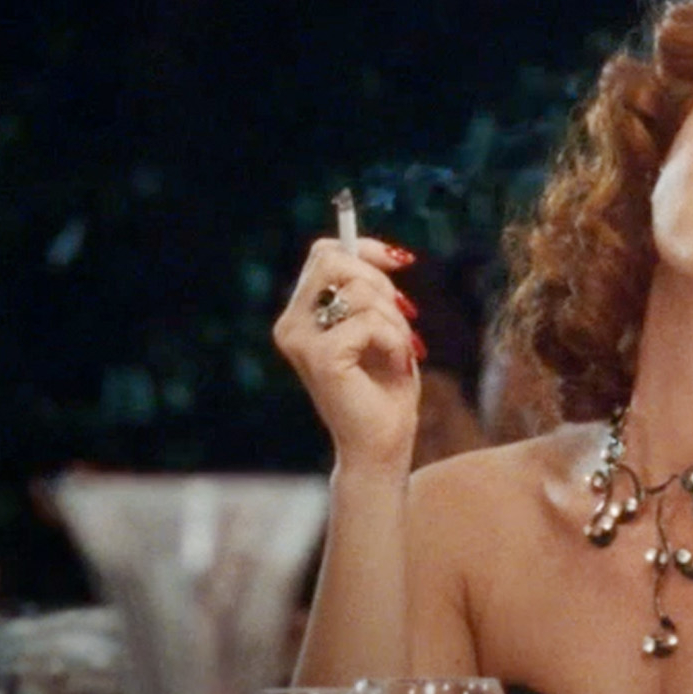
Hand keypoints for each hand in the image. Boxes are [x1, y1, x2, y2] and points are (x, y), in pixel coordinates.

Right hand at [273, 237, 425, 468]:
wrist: (382, 444)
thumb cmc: (385, 387)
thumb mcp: (381, 327)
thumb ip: (372, 293)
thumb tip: (392, 254)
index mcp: (300, 315)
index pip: (324, 254)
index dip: (365, 249)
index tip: (400, 262)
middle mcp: (291, 324)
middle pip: (335, 260)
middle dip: (380, 283)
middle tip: (402, 315)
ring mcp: (300, 340)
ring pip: (358, 290)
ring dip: (394, 318)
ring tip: (399, 349)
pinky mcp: (321, 357)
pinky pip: (369, 322)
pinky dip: (394, 339)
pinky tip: (396, 364)